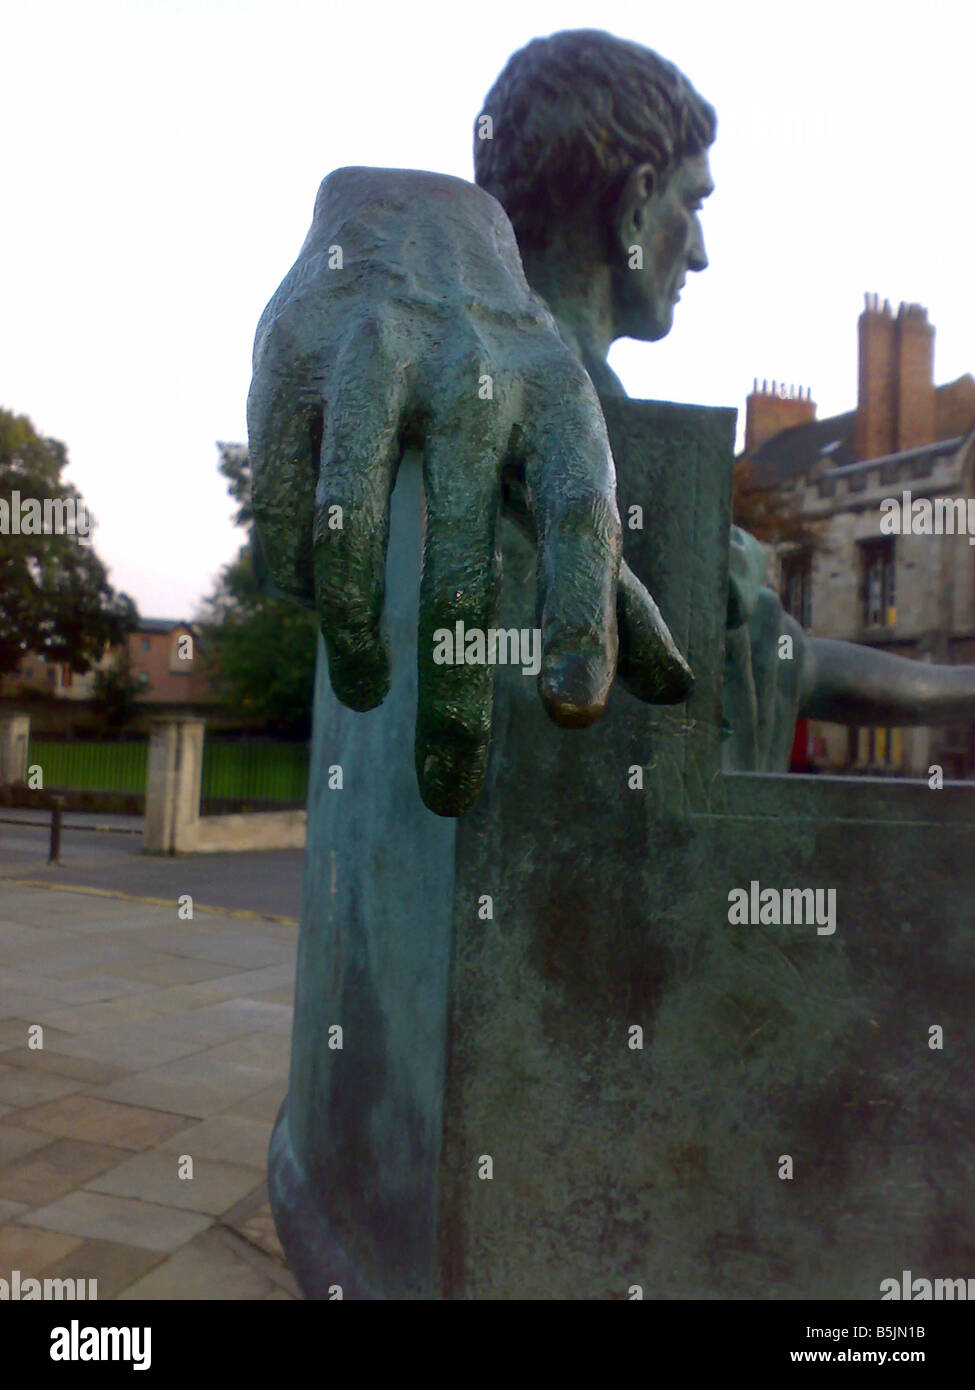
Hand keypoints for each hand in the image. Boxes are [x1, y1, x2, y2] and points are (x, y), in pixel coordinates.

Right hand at [248, 166, 688, 815]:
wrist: (408, 224)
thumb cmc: (506, 377)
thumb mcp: (569, 455)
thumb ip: (615, 575)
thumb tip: (676, 690)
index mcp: (558, 407)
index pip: (580, 520)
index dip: (582, 616)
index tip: (572, 712)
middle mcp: (475, 379)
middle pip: (461, 557)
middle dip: (452, 692)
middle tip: (451, 792)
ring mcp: (377, 364)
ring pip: (351, 531)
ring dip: (356, 638)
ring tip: (365, 693)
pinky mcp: (293, 364)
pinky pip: (285, 500)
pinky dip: (298, 568)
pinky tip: (314, 599)